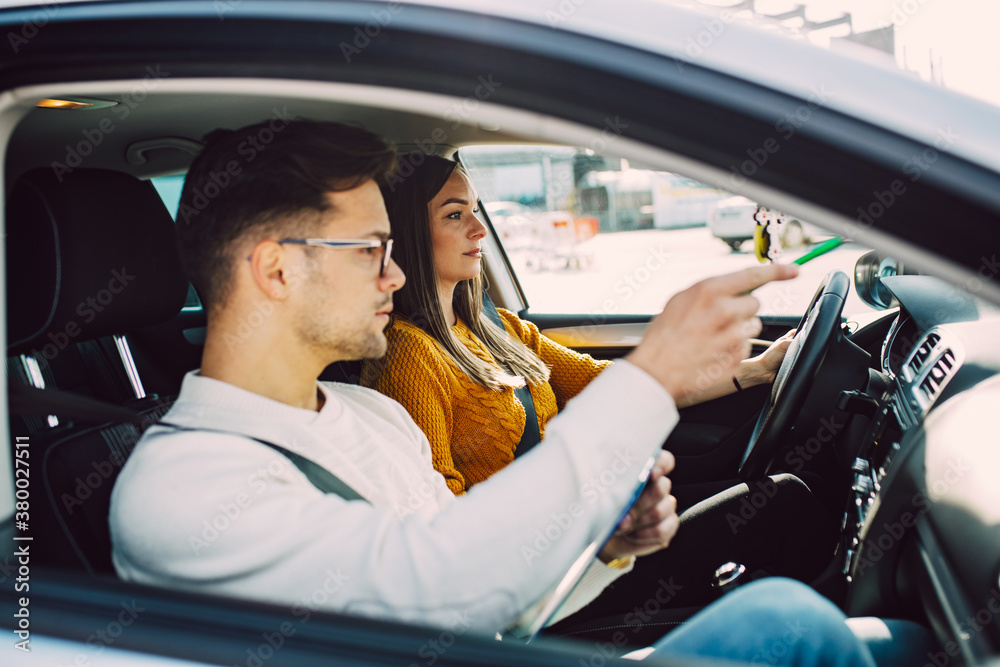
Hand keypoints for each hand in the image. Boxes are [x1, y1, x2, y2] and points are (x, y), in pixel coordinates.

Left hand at [599, 451, 678, 561]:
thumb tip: (618, 489)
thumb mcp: (600, 490)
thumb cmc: (599, 505)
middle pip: (662, 487)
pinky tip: (630, 534)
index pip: (664, 460)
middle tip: (622, 512)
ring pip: (662, 509)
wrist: (599, 533)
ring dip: (639, 520)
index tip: (651, 473)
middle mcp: (658, 486)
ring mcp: (665, 507)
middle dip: (640, 502)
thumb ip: (613, 483)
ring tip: (621, 525)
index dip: (661, 465)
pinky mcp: (667, 527)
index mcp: (643, 470)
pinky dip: (645, 534)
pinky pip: (664, 529)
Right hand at [626, 264, 798, 402]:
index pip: (753, 275)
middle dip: (742, 308)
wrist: (656, 370)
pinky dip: (733, 347)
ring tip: (713, 337)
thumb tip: (735, 284)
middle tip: (719, 318)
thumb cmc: (664, 335)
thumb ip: (710, 290)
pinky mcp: (736, 355)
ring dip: (739, 328)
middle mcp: (725, 310)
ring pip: (753, 325)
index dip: (777, 271)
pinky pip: (745, 345)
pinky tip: (713, 351)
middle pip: (754, 303)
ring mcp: (732, 335)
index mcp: (710, 290)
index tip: (793, 270)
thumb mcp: (681, 300)